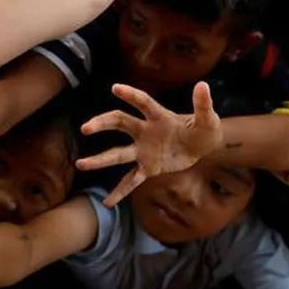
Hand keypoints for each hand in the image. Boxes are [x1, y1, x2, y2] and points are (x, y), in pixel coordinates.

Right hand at [77, 81, 221, 206]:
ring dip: (100, 159)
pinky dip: (120, 191)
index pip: (142, 103)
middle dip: (102, 124)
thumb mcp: (207, 119)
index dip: (130, 95)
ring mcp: (143, 150)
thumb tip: (203, 85)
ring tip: (80, 164)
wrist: (202, 148)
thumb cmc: (203, 129)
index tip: (115, 88)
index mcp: (159, 116)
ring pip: (118, 154)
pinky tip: (107, 202)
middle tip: (86, 128)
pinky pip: (131, 180)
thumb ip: (203, 104)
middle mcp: (145, 131)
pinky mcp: (147, 168)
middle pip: (119, 123)